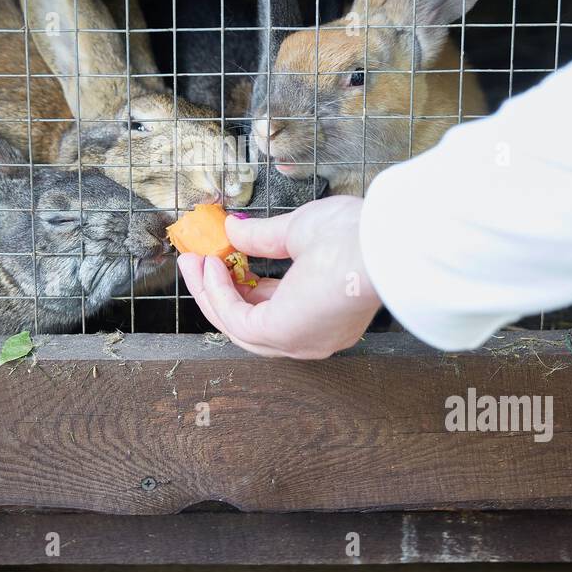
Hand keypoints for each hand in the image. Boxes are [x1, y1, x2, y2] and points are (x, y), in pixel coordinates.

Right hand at [177, 195, 381, 358]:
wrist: (379, 243)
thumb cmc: (356, 235)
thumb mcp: (300, 231)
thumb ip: (264, 237)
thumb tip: (233, 230)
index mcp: (324, 315)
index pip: (273, 308)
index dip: (239, 285)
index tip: (217, 259)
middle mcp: (311, 337)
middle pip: (248, 322)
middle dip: (216, 291)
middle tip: (194, 261)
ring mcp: (296, 341)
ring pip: (237, 326)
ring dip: (208, 293)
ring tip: (192, 261)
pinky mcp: (281, 334)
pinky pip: (236, 319)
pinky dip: (218, 293)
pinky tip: (210, 266)